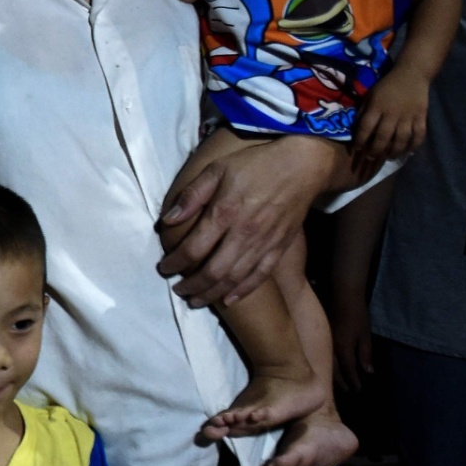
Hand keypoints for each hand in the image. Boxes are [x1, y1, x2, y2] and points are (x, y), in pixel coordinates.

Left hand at [158, 137, 341, 305]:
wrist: (302, 166)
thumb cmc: (255, 165)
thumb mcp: (217, 170)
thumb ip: (192, 195)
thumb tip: (168, 221)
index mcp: (224, 213)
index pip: (193, 248)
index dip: (175, 263)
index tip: (163, 268)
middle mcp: (244, 233)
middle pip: (213, 271)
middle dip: (191, 285)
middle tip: (178, 291)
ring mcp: (264, 243)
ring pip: (234, 278)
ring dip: (212, 293)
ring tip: (196, 301)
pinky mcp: (280, 248)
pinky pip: (260, 276)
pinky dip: (243, 291)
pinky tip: (229, 300)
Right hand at [328, 287, 373, 392]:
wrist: (343, 297)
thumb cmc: (357, 315)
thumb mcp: (365, 335)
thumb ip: (365, 354)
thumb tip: (368, 372)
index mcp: (343, 349)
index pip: (348, 370)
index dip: (353, 381)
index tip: (357, 390)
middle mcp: (331, 349)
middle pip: (334, 371)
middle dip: (342, 382)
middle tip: (348, 391)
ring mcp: (323, 344)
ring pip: (326, 365)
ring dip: (332, 376)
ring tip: (338, 384)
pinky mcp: (320, 340)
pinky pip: (322, 358)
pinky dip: (327, 367)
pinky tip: (329, 370)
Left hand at [350, 70, 428, 165]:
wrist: (412, 74)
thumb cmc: (386, 86)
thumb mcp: (370, 96)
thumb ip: (363, 112)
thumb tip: (356, 131)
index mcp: (377, 107)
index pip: (366, 128)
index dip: (360, 141)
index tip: (357, 150)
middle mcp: (392, 113)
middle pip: (383, 137)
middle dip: (375, 150)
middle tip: (371, 158)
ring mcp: (408, 116)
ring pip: (401, 139)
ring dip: (394, 151)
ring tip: (389, 157)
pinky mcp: (421, 116)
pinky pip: (419, 134)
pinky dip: (415, 145)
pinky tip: (409, 151)